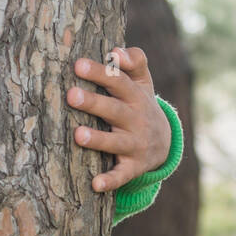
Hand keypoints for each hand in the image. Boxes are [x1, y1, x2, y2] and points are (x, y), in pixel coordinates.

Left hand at [68, 46, 170, 192]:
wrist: (164, 142)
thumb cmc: (139, 104)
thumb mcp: (142, 82)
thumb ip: (134, 61)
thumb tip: (117, 50)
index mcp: (135, 96)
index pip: (118, 81)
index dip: (100, 72)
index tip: (78, 64)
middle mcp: (136, 119)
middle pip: (114, 109)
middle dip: (94, 103)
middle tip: (71, 95)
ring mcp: (136, 144)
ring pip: (115, 142)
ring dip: (98, 140)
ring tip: (77, 135)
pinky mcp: (134, 167)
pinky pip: (122, 175)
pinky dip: (110, 180)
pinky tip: (95, 184)